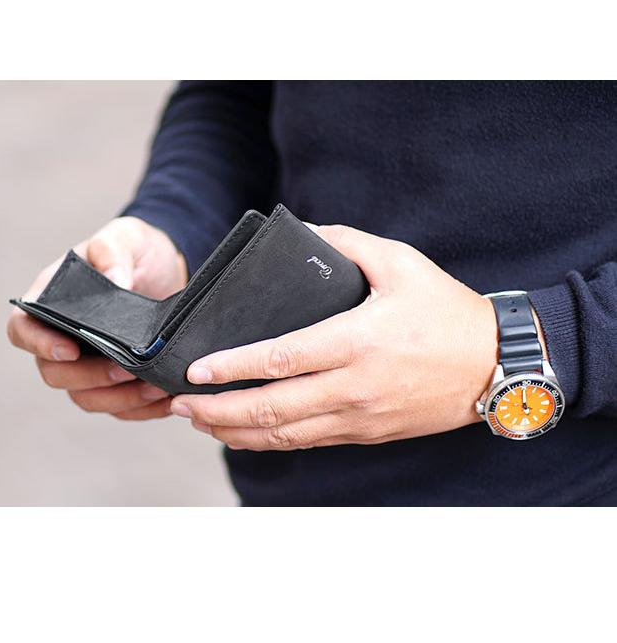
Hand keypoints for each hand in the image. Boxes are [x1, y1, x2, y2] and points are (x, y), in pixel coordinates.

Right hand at [7, 217, 187, 419]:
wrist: (166, 267)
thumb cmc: (133, 248)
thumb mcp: (123, 238)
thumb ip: (112, 253)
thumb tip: (114, 282)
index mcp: (50, 303)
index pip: (23, 330)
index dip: (38, 345)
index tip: (68, 350)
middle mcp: (62, 338)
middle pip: (55, 374)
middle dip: (90, 377)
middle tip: (125, 369)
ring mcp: (88, 363)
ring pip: (87, 398)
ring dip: (119, 399)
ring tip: (153, 387)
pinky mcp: (117, 381)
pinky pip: (120, 406)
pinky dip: (141, 408)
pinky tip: (165, 400)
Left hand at [170, 224, 498, 448]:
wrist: (495, 365)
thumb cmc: (445, 312)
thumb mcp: (401, 263)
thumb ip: (347, 244)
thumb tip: (304, 233)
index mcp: (358, 342)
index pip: (280, 360)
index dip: (232, 368)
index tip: (195, 370)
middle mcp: (353, 387)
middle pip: (272, 408)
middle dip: (218, 410)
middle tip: (181, 402)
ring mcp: (359, 417)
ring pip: (285, 435)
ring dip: (236, 431)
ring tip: (201, 421)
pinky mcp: (365, 433)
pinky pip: (307, 442)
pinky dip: (270, 441)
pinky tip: (246, 433)